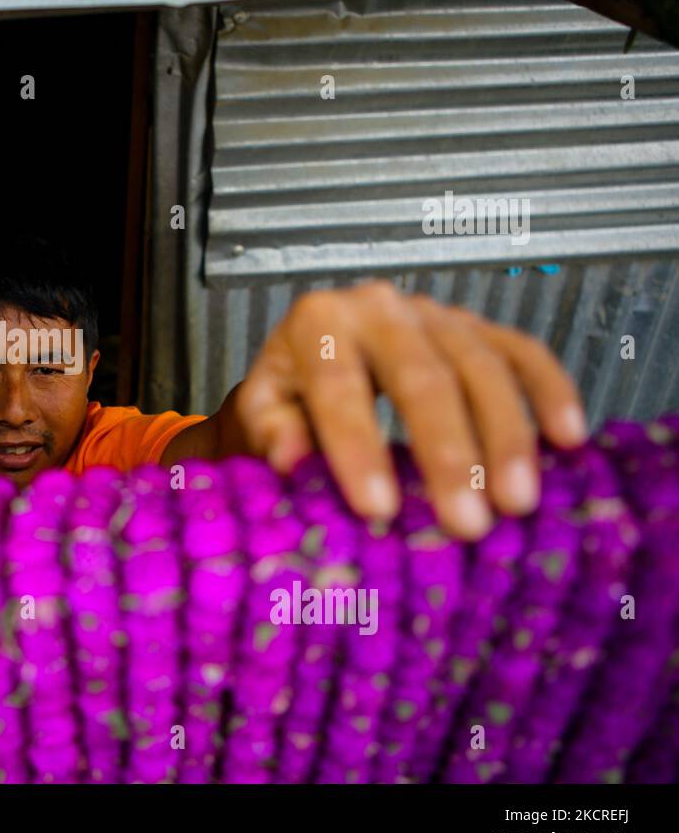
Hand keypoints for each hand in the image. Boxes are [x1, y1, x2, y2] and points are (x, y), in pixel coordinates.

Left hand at [229, 280, 586, 538]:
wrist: (315, 356)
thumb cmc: (291, 392)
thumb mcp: (264, 408)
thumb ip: (272, 431)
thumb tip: (292, 460)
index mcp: (318, 324)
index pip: (339, 385)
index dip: (359, 447)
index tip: (378, 510)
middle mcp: (380, 308)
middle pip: (422, 376)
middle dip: (448, 454)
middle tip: (466, 524)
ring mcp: (435, 314)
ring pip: (481, 366)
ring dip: (505, 437)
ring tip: (517, 503)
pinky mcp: (478, 326)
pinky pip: (522, 352)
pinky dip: (549, 392)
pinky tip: (567, 439)